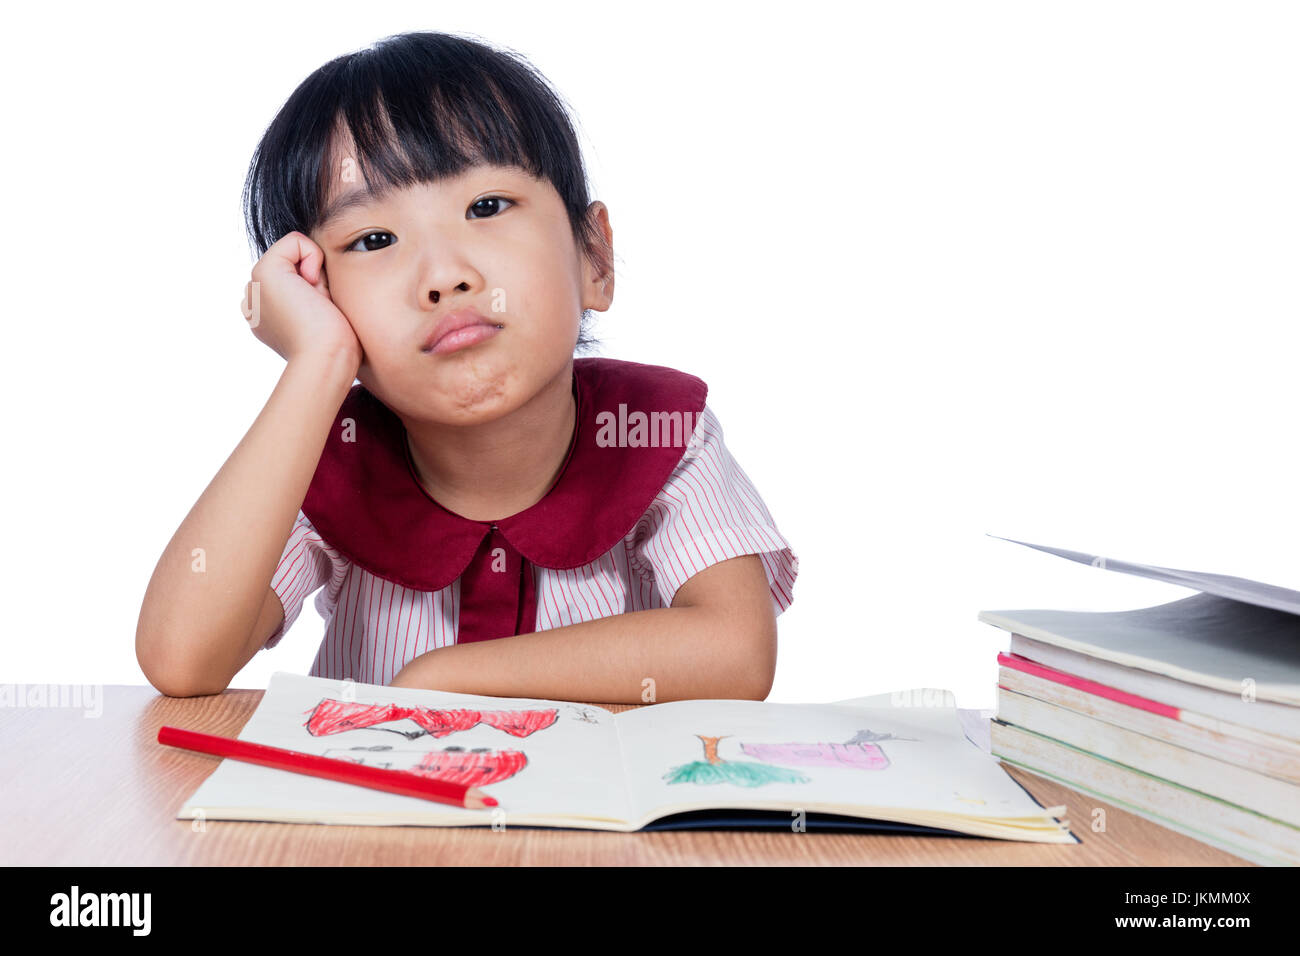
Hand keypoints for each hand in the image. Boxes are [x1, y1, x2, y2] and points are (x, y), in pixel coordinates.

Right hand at [242, 231, 363, 372]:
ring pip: (297, 255)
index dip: (321, 288)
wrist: (326, 358)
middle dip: (317, 281)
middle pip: (298, 266)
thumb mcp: (326, 316)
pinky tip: (313, 289)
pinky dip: (313, 257)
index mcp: (268, 315)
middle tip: (320, 311)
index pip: (299, 280)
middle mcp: (257, 301)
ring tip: (316, 304)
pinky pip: (295, 241)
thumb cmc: (336, 347)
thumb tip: (319, 277)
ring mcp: (256, 288)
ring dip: (316, 275)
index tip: (322, 314)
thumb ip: (317, 296)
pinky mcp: (263, 273)